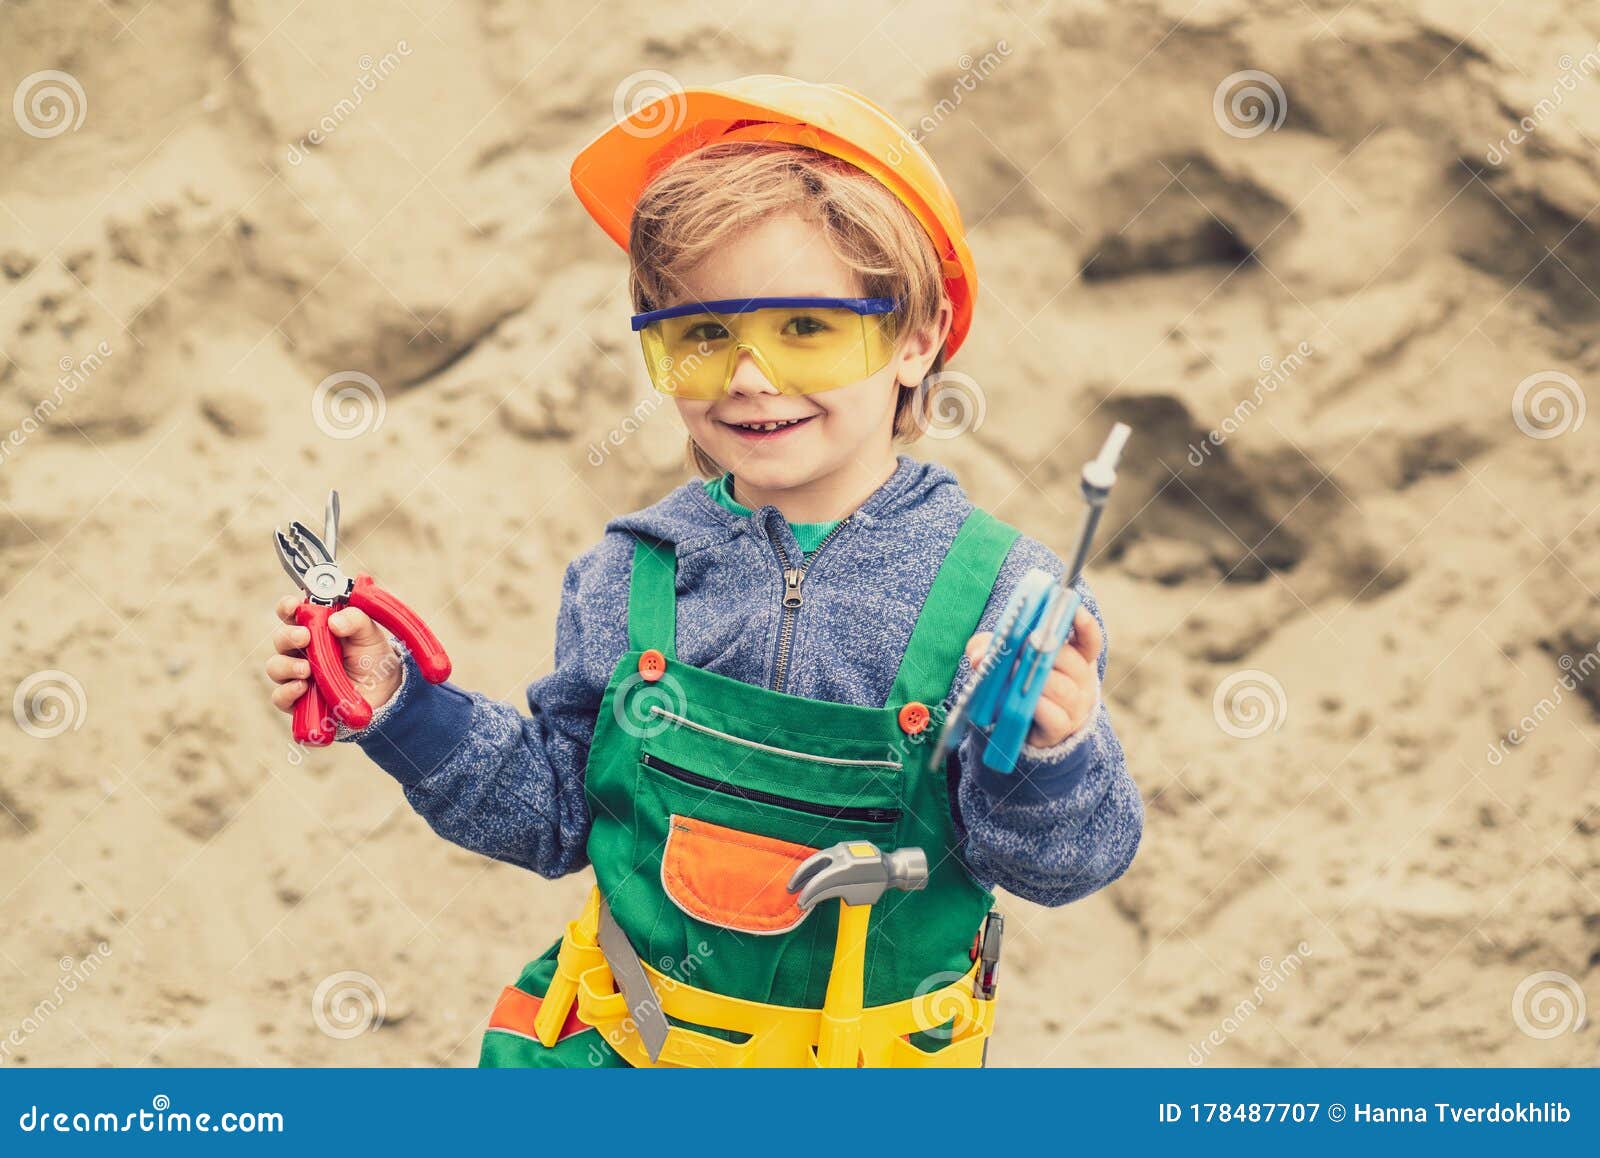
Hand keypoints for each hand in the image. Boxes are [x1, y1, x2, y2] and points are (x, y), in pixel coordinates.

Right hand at [266, 595, 402, 717]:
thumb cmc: (371, 657)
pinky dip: (287, 691)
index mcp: (314, 627)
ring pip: (275, 667)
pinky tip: (302, 687)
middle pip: (281, 639)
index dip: (287, 607)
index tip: (293, 605)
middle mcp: (301, 650)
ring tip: (306, 669)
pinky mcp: (298, 700)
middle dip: (289, 636)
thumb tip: (334, 621)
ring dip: (287, 665)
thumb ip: (356, 620)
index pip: (291, 613)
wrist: (384, 692)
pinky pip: (280, 696)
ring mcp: (297, 675)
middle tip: (304, 637)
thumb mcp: (369, 634)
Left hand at [963, 604, 1102, 749]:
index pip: (1089, 639)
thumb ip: (990, 648)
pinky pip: (1053, 715)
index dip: (1084, 624)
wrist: (1023, 725)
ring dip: (1037, 678)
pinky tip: (1021, 699)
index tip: (1074, 609)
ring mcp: (1075, 705)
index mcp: (1076, 657)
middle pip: (1071, 661)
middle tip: (1024, 643)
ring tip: (1015, 672)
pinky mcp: (1062, 727)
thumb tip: (980, 656)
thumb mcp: (1005, 659)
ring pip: (1063, 688)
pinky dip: (1036, 705)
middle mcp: (1081, 680)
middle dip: (1045, 650)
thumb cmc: (1019, 682)